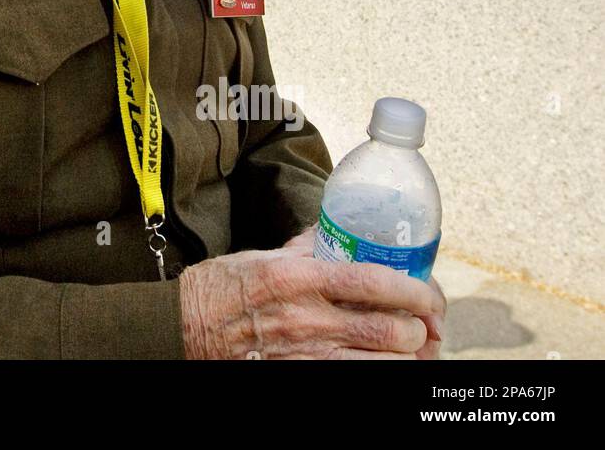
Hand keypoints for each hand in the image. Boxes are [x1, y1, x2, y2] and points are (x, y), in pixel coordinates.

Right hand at [178, 223, 444, 358]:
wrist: (184, 327)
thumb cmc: (222, 289)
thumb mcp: (262, 256)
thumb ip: (305, 248)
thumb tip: (335, 232)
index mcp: (299, 278)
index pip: (374, 281)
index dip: (415, 290)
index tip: (428, 293)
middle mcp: (308, 319)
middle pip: (392, 331)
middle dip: (421, 330)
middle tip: (424, 324)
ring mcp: (307, 356)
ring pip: (384, 364)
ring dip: (407, 358)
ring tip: (410, 349)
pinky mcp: (302, 377)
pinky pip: (359, 381)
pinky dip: (380, 372)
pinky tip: (382, 364)